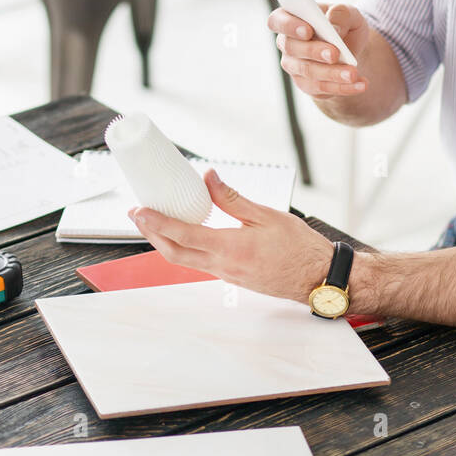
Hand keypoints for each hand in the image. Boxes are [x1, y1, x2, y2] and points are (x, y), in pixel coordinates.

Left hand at [128, 169, 333, 303]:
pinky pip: (200, 262)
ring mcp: (226, 275)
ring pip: (185, 260)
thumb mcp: (267, 215)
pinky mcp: (232, 277)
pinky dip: (186, 247)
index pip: (183, 235)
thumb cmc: (299, 247)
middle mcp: (223, 266)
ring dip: (166, 241)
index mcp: (231, 248)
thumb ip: (233, 198)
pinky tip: (187, 233)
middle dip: (151, 233)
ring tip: (155, 221)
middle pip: (174, 253)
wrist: (317, 278)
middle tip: (137, 214)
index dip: (157, 222)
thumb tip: (208, 178)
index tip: (140, 210)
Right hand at [267, 1, 369, 99]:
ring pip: (309, 72)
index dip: (289, 25)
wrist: (352, 49)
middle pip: (292, 48)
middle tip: (334, 54)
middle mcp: (288, 43)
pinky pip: (322, 88)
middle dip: (314, 51)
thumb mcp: (349, 14)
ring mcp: (295, 66)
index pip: (278, 20)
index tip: (308, 30)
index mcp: (292, 18)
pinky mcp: (308, 84)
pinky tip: (360, 84)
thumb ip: (341, 14)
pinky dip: (343, 87)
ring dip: (332, 74)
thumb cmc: (344, 25)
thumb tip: (334, 26)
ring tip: (353, 73)